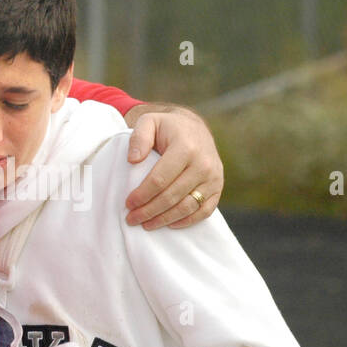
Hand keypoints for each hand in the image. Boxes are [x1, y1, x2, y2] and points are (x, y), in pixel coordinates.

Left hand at [122, 104, 223, 229]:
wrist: (194, 128)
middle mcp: (203, 163)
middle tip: (132, 219)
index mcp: (186, 147)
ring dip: (165, 219)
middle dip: (149, 211)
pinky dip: (187, 221)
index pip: (160, 179)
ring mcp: (213, 177)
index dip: (142, 195)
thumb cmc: (167, 128)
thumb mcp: (149, 122)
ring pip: (187, 207)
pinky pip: (204, 211)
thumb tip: (133, 159)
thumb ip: (139, 138)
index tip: (128, 204)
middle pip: (172, 196)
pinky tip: (170, 224)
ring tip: (146, 224)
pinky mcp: (218, 187)